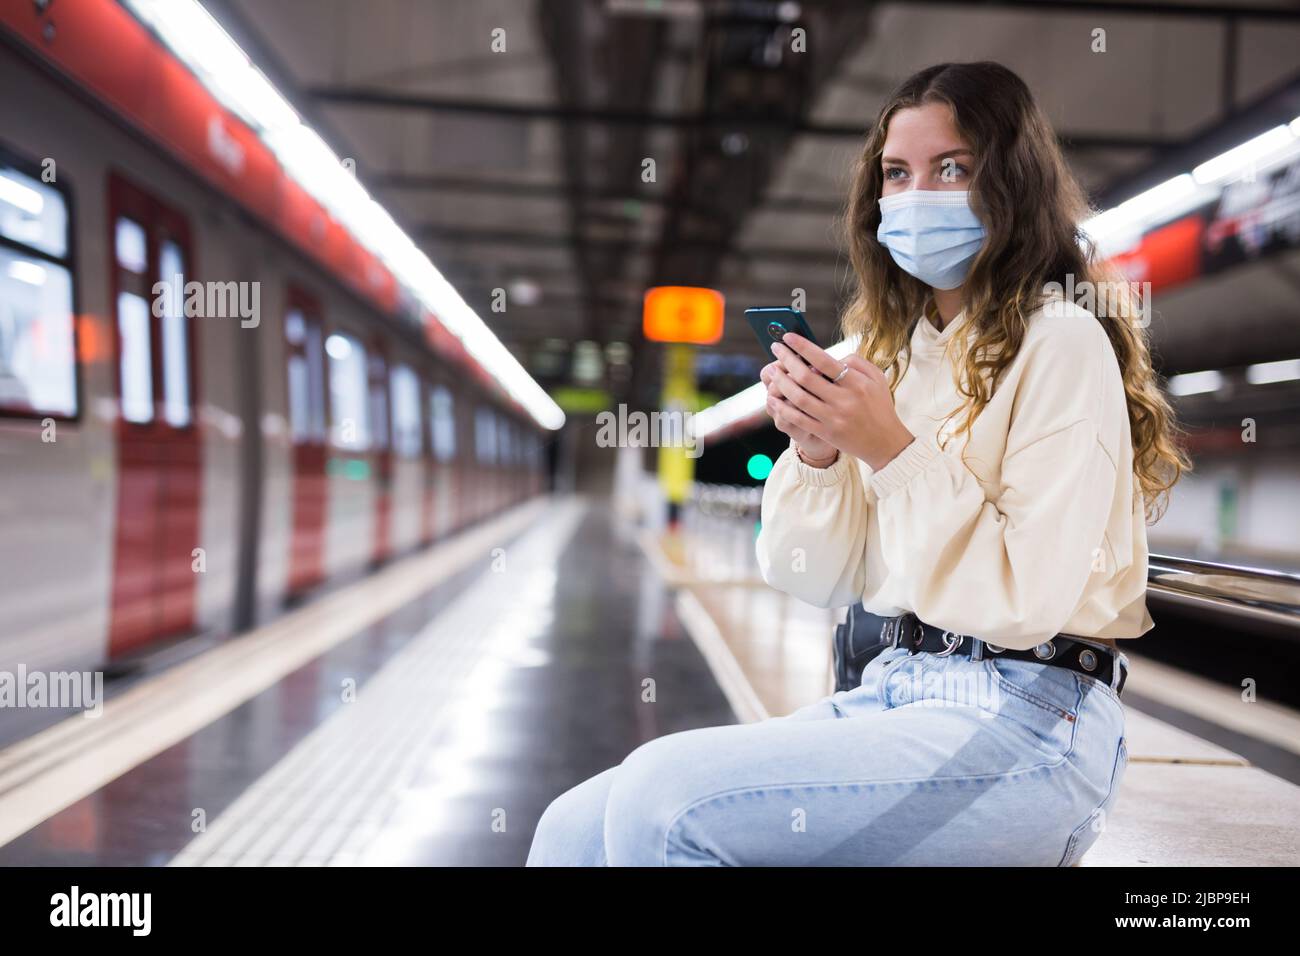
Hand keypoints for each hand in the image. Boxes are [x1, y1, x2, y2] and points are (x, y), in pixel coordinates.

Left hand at [768, 333, 915, 471]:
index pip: (824, 360)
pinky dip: (782, 408)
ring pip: (799, 397)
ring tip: (772, 371)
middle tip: (775, 348)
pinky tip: (772, 398)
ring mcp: (833, 418)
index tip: (787, 337)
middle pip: (807, 377)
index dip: (803, 347)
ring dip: (781, 382)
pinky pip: (798, 419)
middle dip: (787, 360)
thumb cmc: (879, 405)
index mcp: (857, 383)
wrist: (885, 442)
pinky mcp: (826, 433)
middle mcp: (844, 400)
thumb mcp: (877, 378)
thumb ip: (856, 362)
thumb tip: (830, 356)